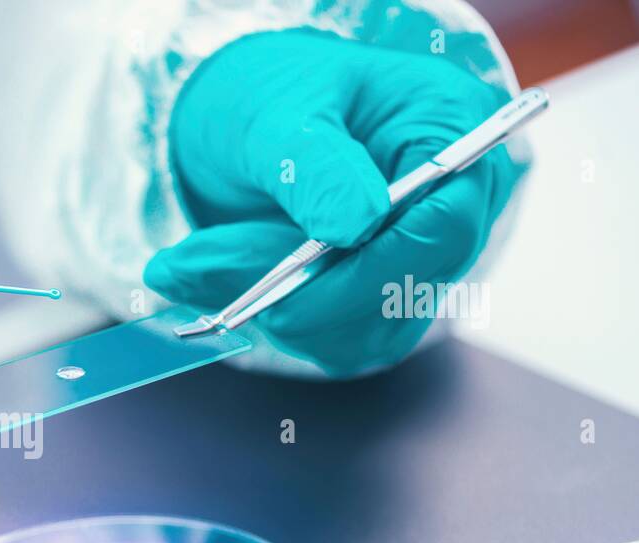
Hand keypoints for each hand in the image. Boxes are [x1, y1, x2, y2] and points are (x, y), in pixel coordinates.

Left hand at [145, 29, 523, 376]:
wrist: (249, 122)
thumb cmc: (277, 95)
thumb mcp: (281, 109)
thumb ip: (315, 165)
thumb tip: (356, 225)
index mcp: (453, 131)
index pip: (444, 226)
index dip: (374, 270)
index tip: (291, 290)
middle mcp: (452, 205)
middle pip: (402, 291)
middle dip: (296, 292)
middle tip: (196, 262)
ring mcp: (419, 261)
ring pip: (360, 331)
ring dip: (269, 304)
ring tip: (194, 257)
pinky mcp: (376, 303)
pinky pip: (329, 341)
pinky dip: (263, 313)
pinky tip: (211, 270)